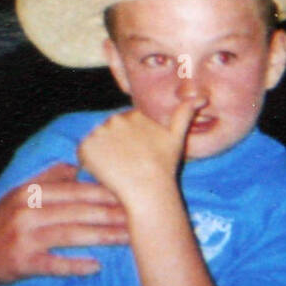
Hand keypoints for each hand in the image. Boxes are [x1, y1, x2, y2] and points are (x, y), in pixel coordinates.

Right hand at [0, 163, 128, 285]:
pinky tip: (96, 266)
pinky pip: (54, 264)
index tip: (131, 194)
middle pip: (77, 211)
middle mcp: (26, 212)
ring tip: (128, 239)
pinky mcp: (22, 263)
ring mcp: (24, 238)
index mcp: (28, 193)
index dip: (104, 192)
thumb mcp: (17, 195)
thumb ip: (46, 179)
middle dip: (111, 213)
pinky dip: (76, 265)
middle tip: (140, 217)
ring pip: (71, 235)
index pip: (73, 190)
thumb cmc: (1, 224)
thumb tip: (75, 165)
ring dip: (103, 236)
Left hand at [77, 100, 202, 204]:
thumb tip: (201, 96)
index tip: (137, 155)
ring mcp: (98, 132)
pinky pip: (84, 154)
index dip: (129, 142)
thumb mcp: (177, 137)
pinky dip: (90, 162)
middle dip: (114, 146)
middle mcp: (115, 119)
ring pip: (97, 142)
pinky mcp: (86, 147)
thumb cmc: (164, 166)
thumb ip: (184, 112)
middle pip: (109, 132)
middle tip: (128, 164)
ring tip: (119, 168)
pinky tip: (106, 173)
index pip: (125, 125)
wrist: (148, 189)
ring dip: (102, 153)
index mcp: (134, 114)